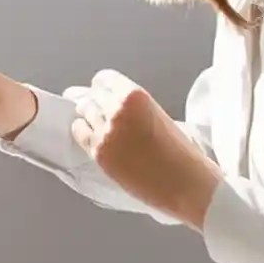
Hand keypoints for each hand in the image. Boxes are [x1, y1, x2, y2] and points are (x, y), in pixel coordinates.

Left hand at [69, 70, 221, 228]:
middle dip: (94, 101)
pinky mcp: (99, 152)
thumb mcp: (158, 115)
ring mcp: (105, 132)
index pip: (103, 79)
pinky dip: (83, 131)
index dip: (101, 87)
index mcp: (135, 96)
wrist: (184, 182)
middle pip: (91, 96)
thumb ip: (133, 107)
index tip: (101, 92)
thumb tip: (108, 103)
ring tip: (98, 124)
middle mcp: (117, 110)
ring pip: (83, 112)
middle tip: (97, 109)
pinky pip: (79, 133)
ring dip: (88, 116)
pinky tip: (91, 135)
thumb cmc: (180, 150)